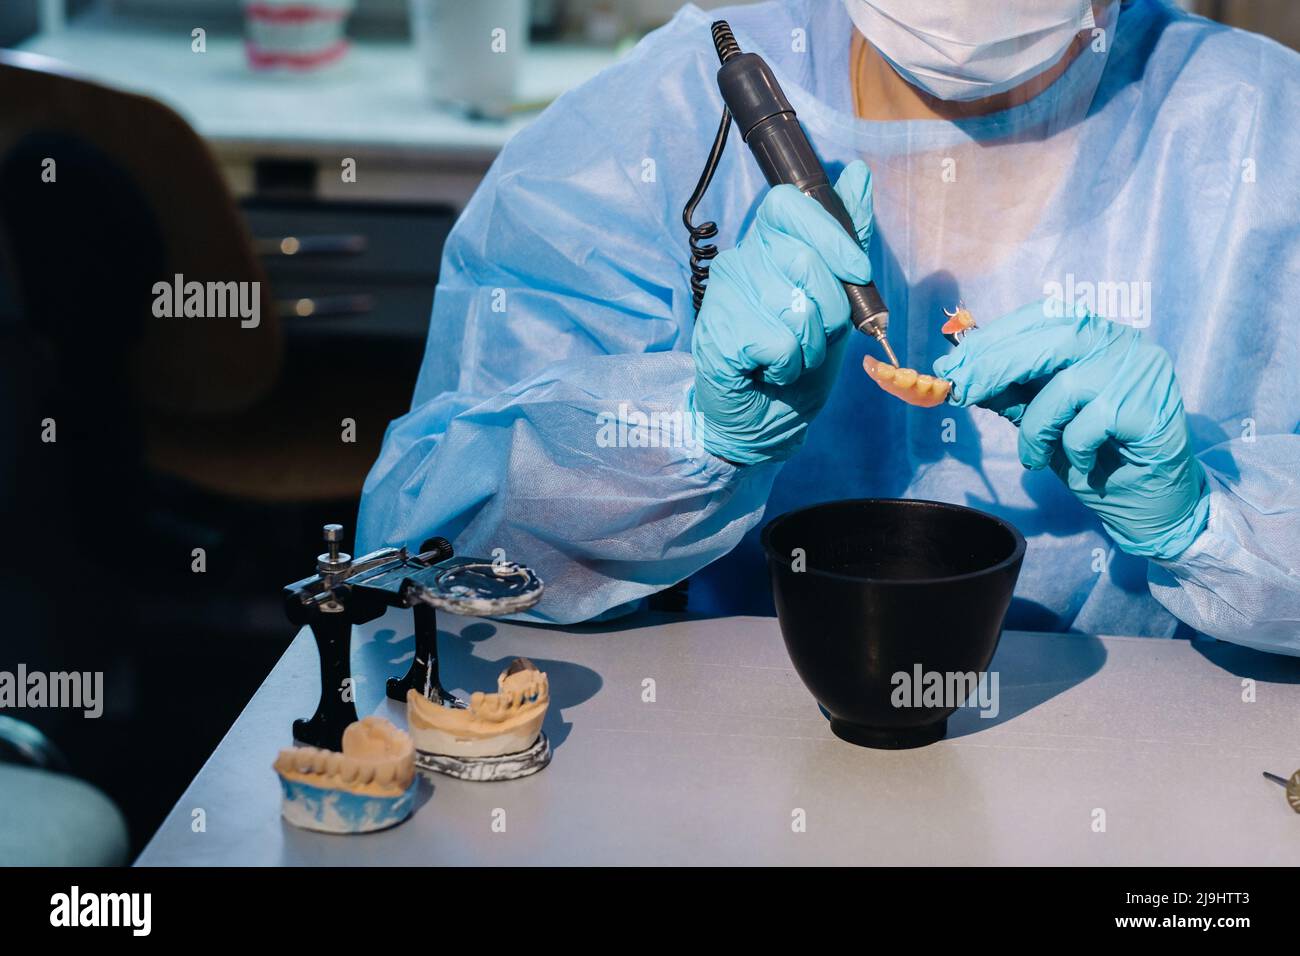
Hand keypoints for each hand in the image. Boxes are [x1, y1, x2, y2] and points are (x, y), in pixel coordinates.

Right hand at [689, 161, 873, 464]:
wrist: (764, 422)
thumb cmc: (797, 360)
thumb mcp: (835, 300)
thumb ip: (846, 240)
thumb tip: (858, 174)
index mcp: (767, 244)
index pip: (790, 205)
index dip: (831, 236)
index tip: (857, 273)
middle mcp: (740, 260)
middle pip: (804, 260)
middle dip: (832, 311)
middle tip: (815, 337)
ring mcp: (723, 295)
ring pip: (796, 307)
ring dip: (810, 347)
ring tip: (790, 358)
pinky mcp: (716, 333)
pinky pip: (778, 343)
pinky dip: (788, 367)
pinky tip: (768, 371)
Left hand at [932, 301, 1209, 559]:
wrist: (1147, 499)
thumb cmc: (1093, 452)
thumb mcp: (1039, 418)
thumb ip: (1009, 391)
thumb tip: (958, 371)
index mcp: (1094, 334)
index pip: (1042, 317)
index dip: (994, 338)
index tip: (953, 365)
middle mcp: (1122, 342)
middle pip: (1053, 338)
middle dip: (996, 365)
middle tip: (961, 391)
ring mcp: (1143, 372)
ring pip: (1066, 386)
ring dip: (1036, 427)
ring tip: (1034, 456)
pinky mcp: (1153, 408)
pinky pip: (1091, 424)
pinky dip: (1073, 448)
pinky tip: (1083, 463)